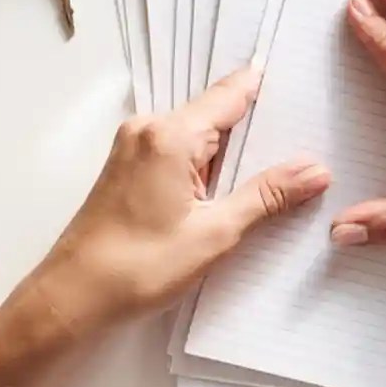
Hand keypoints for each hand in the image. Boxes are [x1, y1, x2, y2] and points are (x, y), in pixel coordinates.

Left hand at [39, 68, 331, 330]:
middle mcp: (149, 128)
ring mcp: (135, 147)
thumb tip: (315, 170)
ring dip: (235, 151)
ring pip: (201, 134)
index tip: (307, 86)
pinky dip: (210, 165)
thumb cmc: (136, 268)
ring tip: (282, 166)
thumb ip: (267, 196)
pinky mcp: (130, 168)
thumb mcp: (215, 233)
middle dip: (259, 127)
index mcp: (170, 134)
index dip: (270, 90)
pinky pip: (181, 152)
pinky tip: (236, 187)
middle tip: (309, 137)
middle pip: (218, 112)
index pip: (232, 93)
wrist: (70, 299)